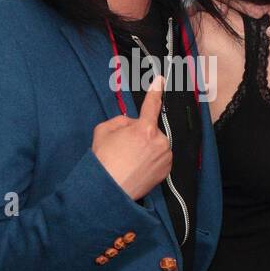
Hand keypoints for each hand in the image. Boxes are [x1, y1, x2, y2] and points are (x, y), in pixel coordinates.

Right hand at [91, 74, 172, 200]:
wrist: (108, 190)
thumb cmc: (104, 161)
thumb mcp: (103, 131)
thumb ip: (120, 121)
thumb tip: (131, 123)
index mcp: (144, 129)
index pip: (152, 104)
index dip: (156, 91)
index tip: (161, 80)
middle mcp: (159, 142)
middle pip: (151, 130)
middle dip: (141, 134)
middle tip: (125, 148)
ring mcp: (165, 157)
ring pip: (157, 145)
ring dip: (147, 148)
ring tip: (130, 161)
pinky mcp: (166, 171)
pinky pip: (160, 158)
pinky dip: (151, 160)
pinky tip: (138, 168)